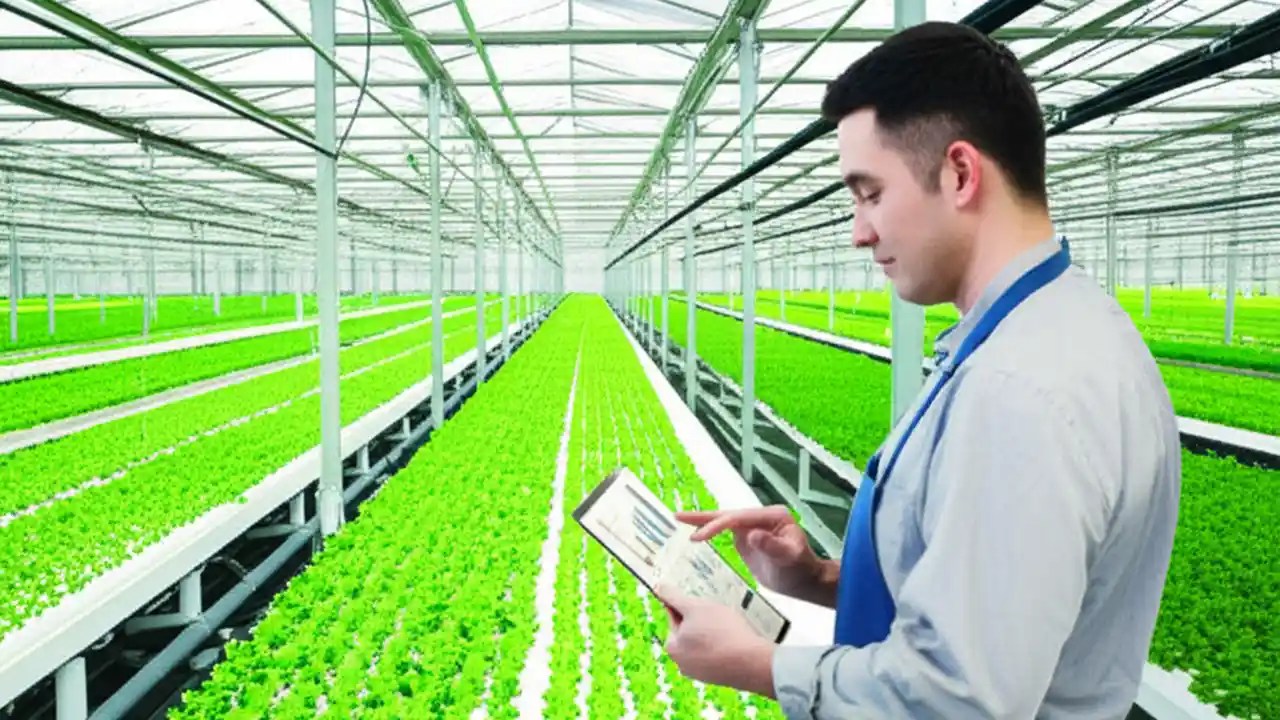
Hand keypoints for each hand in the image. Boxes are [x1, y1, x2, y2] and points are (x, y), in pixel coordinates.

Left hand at [655, 583, 775, 697]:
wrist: (752, 663)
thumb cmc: (721, 632)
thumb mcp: (695, 607)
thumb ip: (674, 597)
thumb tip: (658, 587)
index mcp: (673, 648)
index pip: (674, 617)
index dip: (685, 603)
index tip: (698, 597)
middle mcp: (684, 664)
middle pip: (689, 631)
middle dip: (701, 619)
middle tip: (716, 610)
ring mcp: (703, 673)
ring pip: (704, 642)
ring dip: (713, 631)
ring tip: (728, 624)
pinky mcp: (720, 676)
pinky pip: (718, 653)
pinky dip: (724, 644)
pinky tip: (735, 637)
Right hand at [676, 506, 836, 606]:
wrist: (804, 581)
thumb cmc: (800, 569)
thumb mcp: (789, 558)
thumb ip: (772, 546)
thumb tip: (752, 535)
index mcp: (772, 516)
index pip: (738, 517)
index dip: (716, 525)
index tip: (698, 537)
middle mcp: (760, 517)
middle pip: (727, 514)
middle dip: (703, 517)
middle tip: (678, 516)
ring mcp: (752, 526)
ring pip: (724, 521)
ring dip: (702, 521)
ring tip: (679, 518)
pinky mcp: (746, 538)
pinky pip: (725, 532)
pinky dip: (709, 531)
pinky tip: (695, 533)